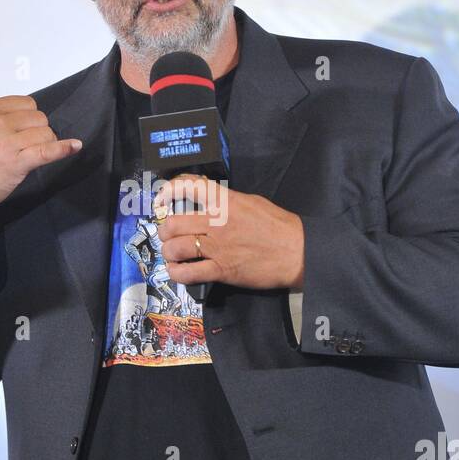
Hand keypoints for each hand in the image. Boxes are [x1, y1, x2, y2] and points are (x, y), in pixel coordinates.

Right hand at [0, 62, 81, 221]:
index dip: (27, 118)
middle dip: (36, 131)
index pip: (26, 104)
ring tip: (30, 154)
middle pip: (39, 118)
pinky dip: (63, 149)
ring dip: (44, 144)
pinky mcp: (16, 162)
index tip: (20, 130)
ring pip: (45, 133)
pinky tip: (73, 146)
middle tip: (24, 145)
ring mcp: (7, 142)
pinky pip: (46, 151)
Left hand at [153, 174, 304, 290]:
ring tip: (172, 254)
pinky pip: (188, 273)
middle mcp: (216, 222)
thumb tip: (207, 203)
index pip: (188, 186)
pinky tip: (177, 271)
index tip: (161, 199)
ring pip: (176, 248)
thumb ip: (227, 202)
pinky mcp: (222, 270)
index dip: (168, 191)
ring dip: (168, 252)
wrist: (297, 252)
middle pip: (173, 223)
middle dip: (165, 230)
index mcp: (225, 201)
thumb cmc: (278, 226)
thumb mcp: (251, 202)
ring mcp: (217, 247)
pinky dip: (177, 273)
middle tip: (168, 235)